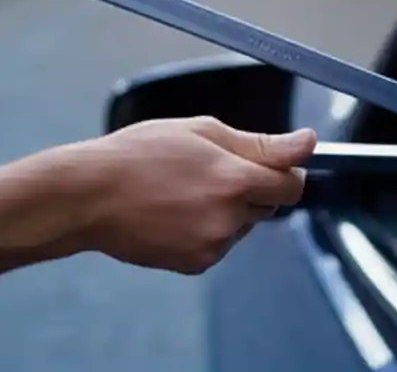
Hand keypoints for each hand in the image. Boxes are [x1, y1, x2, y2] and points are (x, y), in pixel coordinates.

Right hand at [0, 118, 315, 274]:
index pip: (293, 185)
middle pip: (268, 205)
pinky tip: (176, 211)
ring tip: (184, 188)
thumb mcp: (202, 131)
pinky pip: (219, 243)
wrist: (89, 196)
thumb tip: (308, 144)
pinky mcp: (195, 264)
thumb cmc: (139, 154)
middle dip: (252, 186)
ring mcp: (212, 246)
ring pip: (242, 224)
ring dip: (228, 208)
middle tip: (211, 168)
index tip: (273, 162)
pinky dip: (207, 228)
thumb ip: (261, 143)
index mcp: (234, 180)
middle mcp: (228, 219)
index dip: (286, 170)